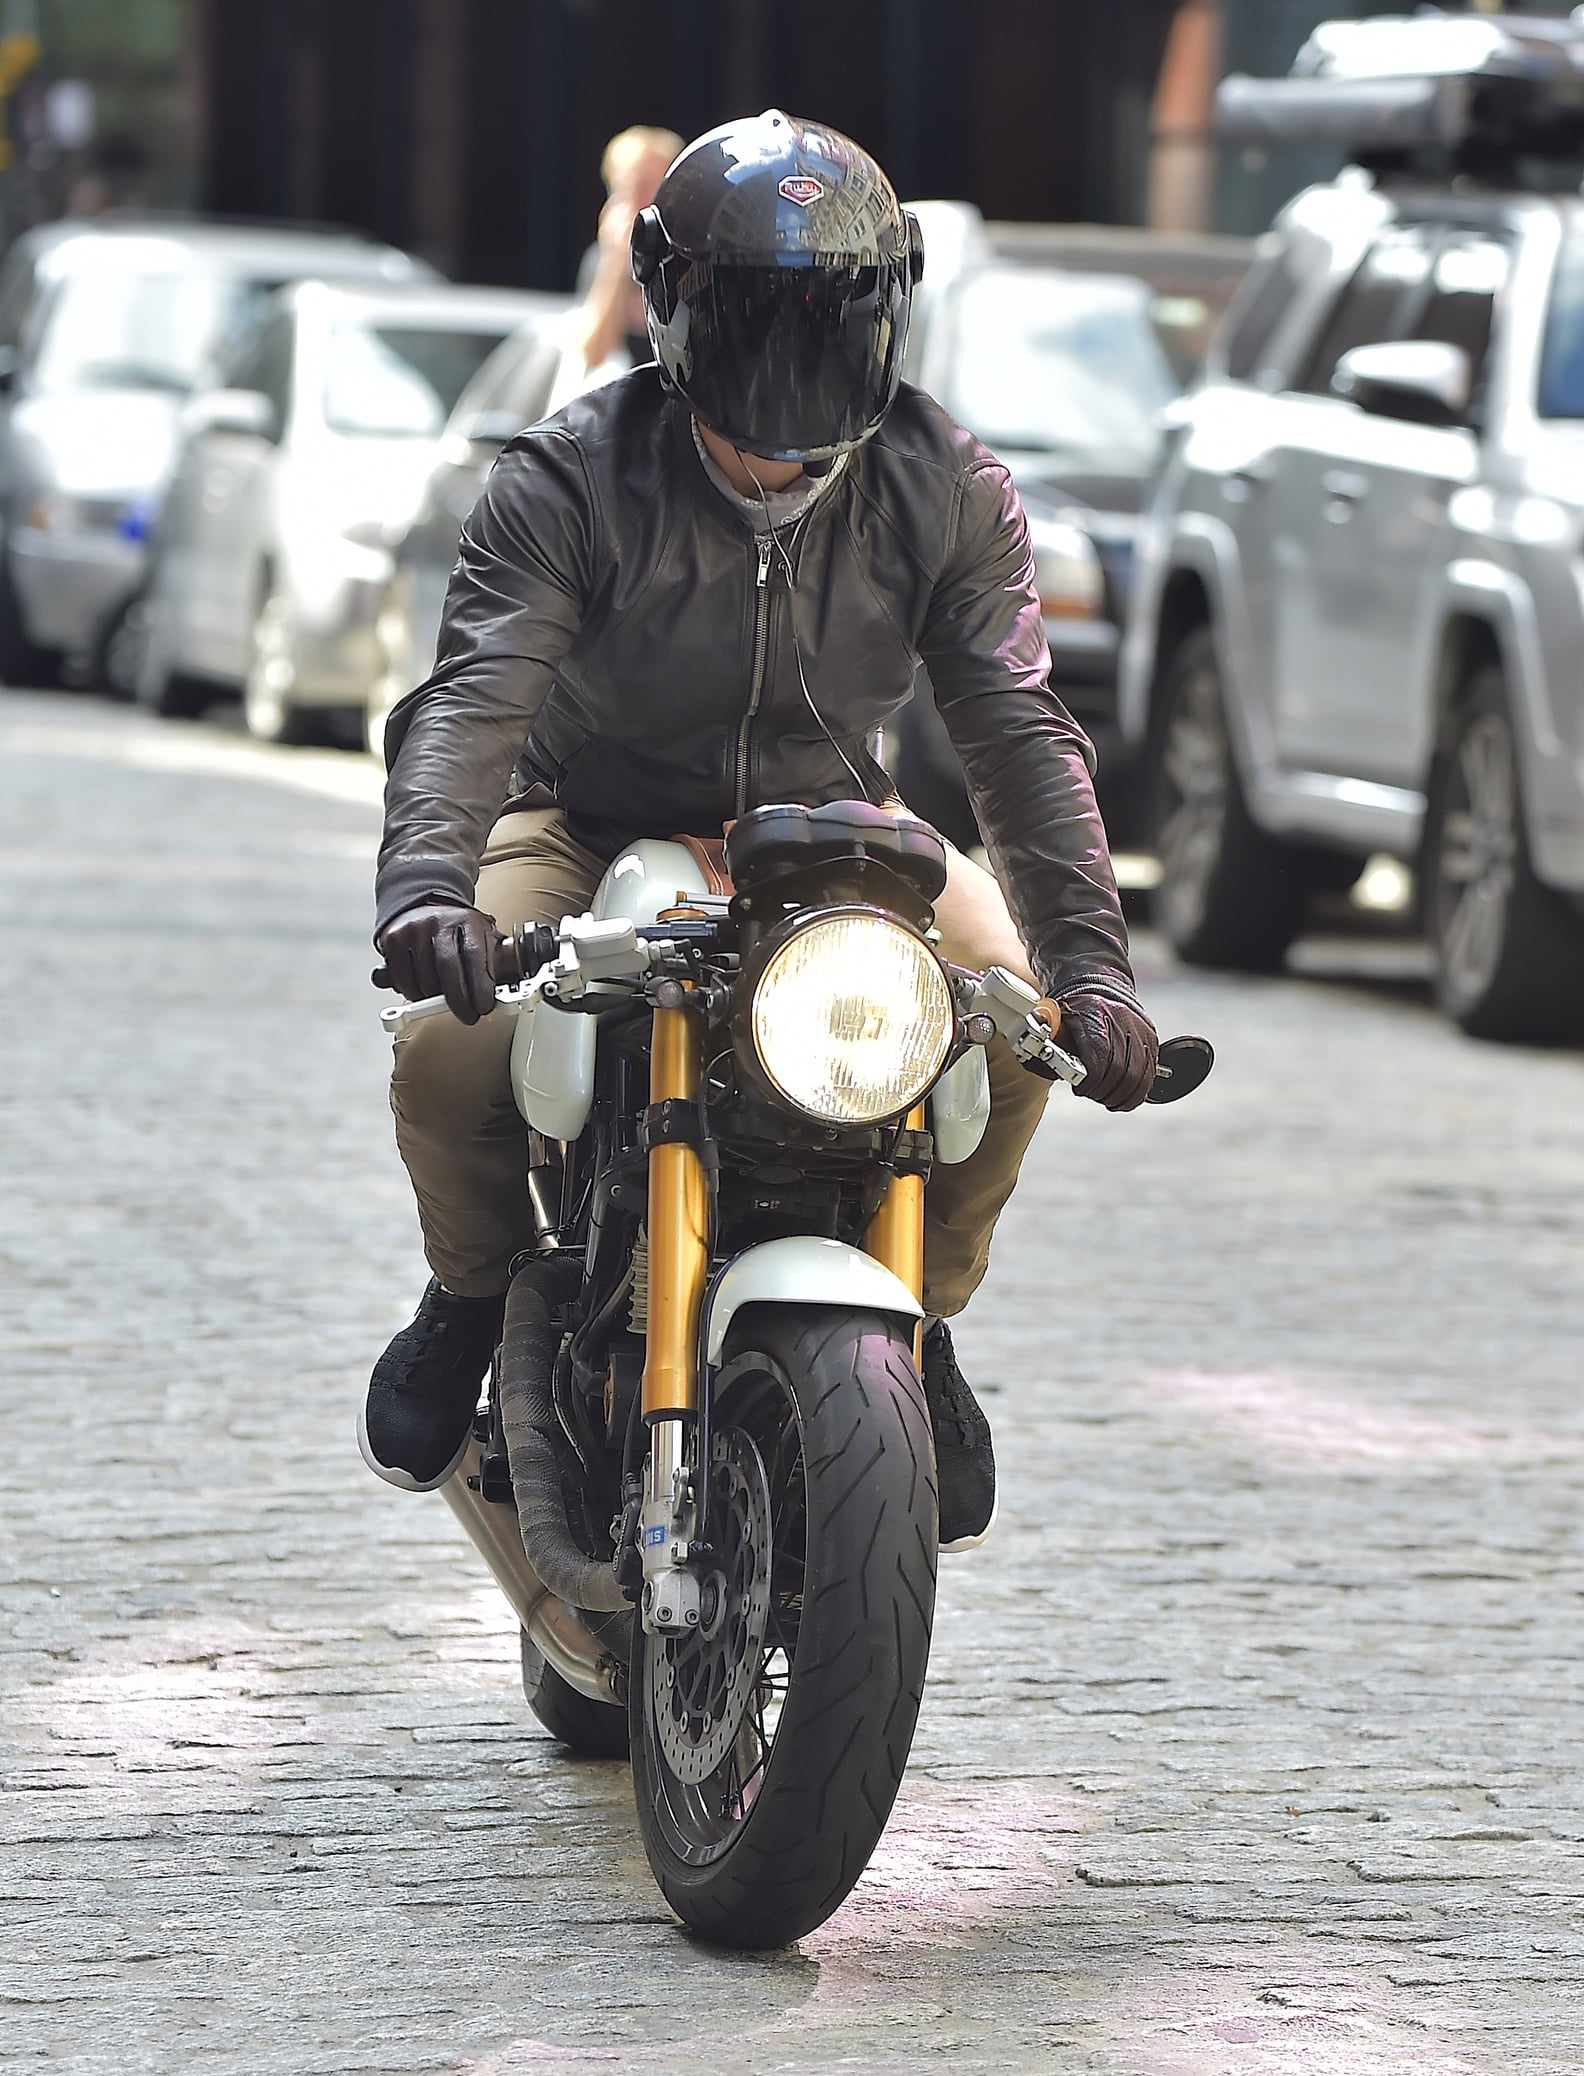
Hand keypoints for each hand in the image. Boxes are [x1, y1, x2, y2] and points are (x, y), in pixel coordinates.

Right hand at [378, 903, 497, 1024]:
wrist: (422, 908)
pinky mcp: (393, 939)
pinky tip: (423, 989)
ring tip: (444, 996)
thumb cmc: (455, 932)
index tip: (484, 1006)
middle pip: (448, 968)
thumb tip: (505, 995)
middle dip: (460, 1000)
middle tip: (468, 1016)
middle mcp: (440, 921)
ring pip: (425, 979)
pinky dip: (414, 993)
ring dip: (435, 999)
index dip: (480, 986)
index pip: (475, 956)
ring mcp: (414, 929)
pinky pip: (403, 979)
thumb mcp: (479, 937)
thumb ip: (490, 963)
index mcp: (467, 920)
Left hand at [1049, 990, 1158, 1111]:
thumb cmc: (1075, 1005)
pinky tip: (1124, 1096)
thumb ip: (1049, 1043)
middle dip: (1104, 1091)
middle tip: (1091, 1093)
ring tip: (1106, 1098)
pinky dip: (1137, 1090)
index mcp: (1096, 1015)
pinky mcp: (1151, 1038)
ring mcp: (1140, 1030)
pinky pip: (1150, 1072)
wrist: (1098, 982)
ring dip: (1121, 1095)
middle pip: (1121, 1072)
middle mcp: (1123, 1022)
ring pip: (1138, 1077)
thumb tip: (1041, 1064)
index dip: (1091, 1082)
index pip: (1101, 1060)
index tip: (1080, 1087)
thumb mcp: (1056, 1020)